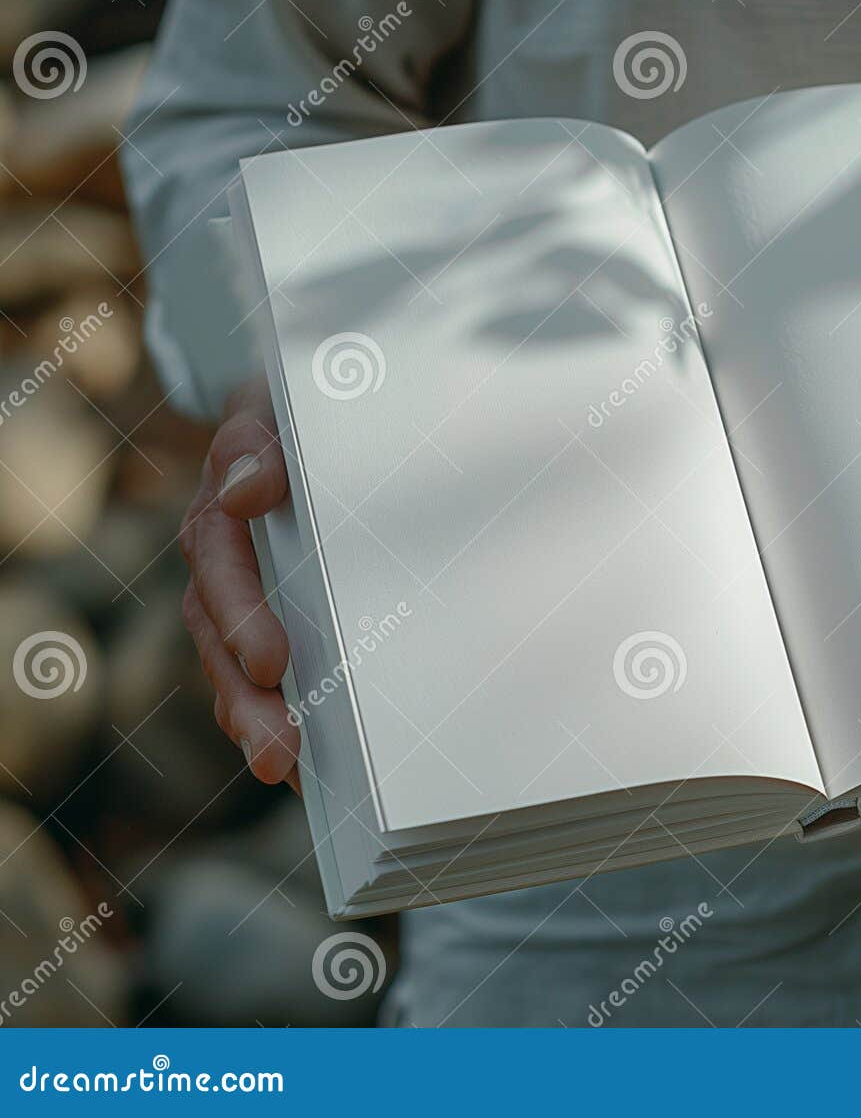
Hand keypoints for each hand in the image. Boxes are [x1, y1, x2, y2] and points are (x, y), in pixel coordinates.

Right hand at [178, 378, 299, 790]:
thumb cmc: (310, 416)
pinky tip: (305, 769)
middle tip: (278, 746)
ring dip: (256, 720)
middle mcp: (224, 557)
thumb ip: (264, 444)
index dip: (242, 616)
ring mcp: (244, 593)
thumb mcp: (287, 409)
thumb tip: (250, 493)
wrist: (324, 417)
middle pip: (219, 633)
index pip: (220, 560)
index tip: (270, 664)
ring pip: (234, 665)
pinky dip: (278, 717)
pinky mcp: (273, 620)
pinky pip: (264, 677)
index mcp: (225, 505)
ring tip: (282, 767)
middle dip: (246, 696)